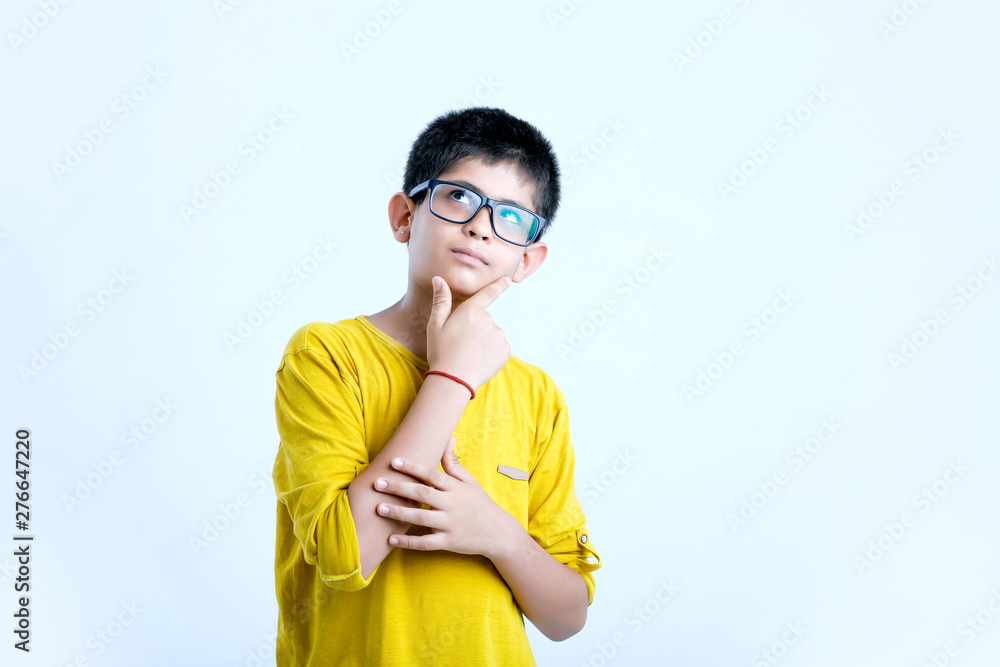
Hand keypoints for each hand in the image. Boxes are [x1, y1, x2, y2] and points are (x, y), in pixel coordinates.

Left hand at [373, 436, 518, 558]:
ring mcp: (450, 524)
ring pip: (421, 517)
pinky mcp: (449, 542)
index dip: (412, 467)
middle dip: (399, 487)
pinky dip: (408, 542)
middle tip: (377, 482)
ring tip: (379, 507)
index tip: (394, 461)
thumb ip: (453, 463)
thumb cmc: (480, 504)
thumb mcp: (470, 481)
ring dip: (399, 512)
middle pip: (423, 493)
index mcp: (456, 488)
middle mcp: (453, 504)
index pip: (432, 474)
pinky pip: (426, 543)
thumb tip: (448, 437)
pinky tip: (391, 538)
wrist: (499, 533)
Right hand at [426, 275, 511, 390]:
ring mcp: (498, 335)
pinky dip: (492, 352)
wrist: (453, 380)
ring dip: (484, 341)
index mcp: (470, 311)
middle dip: (476, 328)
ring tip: (470, 354)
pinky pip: (499, 347)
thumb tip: (439, 279)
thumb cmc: (441, 352)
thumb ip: (441, 301)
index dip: (498, 286)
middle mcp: (488, 320)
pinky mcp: (505, 350)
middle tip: (462, 344)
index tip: (507, 280)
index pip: (488, 294)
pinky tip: (480, 360)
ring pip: (492, 334)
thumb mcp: (435, 326)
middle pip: (484, 320)